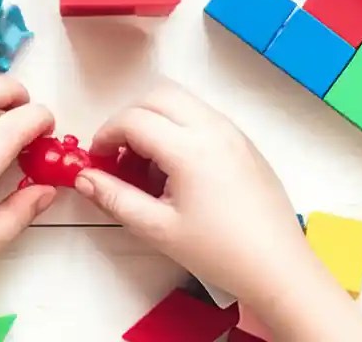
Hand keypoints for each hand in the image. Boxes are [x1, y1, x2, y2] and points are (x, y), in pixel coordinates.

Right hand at [74, 82, 361, 341]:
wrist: (279, 266)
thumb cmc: (219, 252)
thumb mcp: (158, 229)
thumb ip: (115, 198)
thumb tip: (83, 177)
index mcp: (190, 148)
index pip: (134, 119)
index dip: (106, 135)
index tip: (98, 161)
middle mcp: (213, 128)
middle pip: (158, 95)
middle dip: (130, 118)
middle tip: (120, 155)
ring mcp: (233, 132)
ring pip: (182, 101)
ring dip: (156, 120)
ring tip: (149, 165)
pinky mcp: (245, 142)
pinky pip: (203, 116)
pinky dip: (180, 127)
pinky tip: (179, 171)